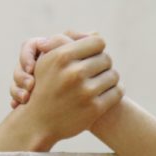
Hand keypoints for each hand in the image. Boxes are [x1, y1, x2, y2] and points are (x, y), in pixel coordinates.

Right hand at [10, 33, 121, 148]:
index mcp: (62, 56)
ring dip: (110, 78)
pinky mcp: (94, 109)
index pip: (98, 42)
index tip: (92, 56)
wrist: (38, 122)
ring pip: (114, 75)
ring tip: (101, 82)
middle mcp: (74, 73)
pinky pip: (117, 92)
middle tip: (96, 72)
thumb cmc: (44, 86)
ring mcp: (85, 92)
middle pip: (107, 58)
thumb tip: (97, 33)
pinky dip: (115, 91)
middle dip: (102, 64)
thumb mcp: (47, 60)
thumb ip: (67, 42)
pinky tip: (107, 93)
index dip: (96, 49)